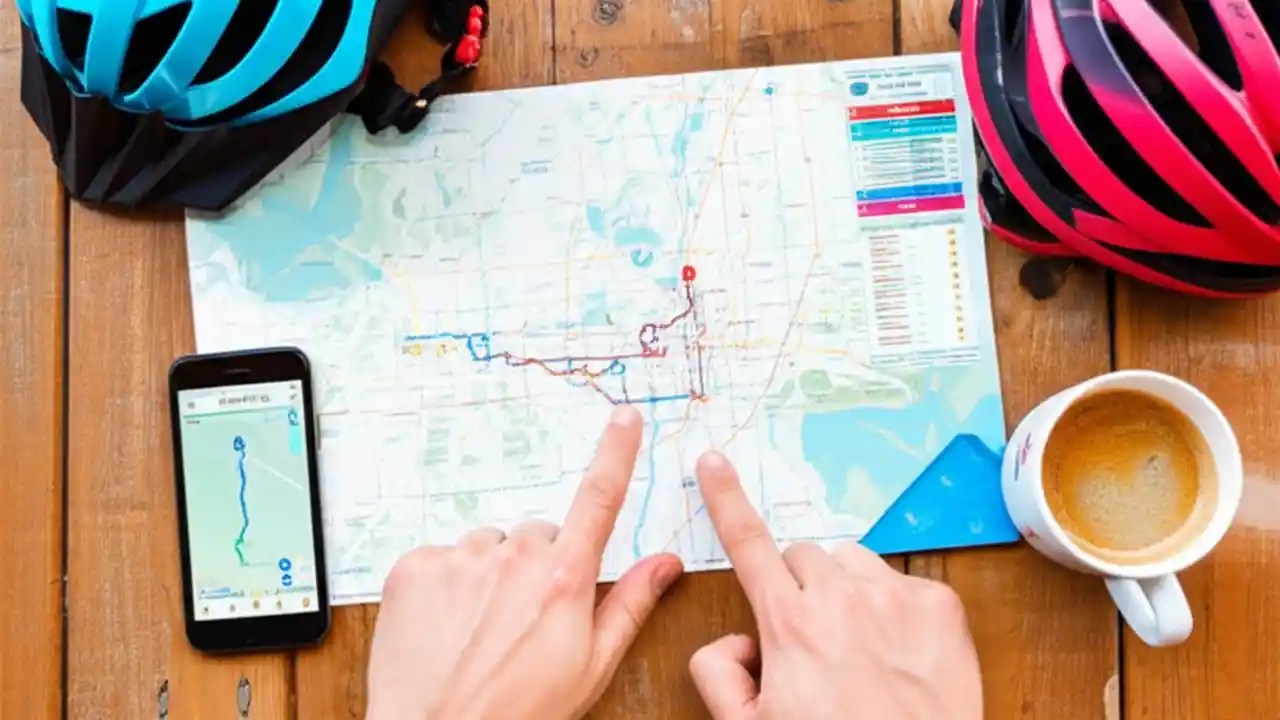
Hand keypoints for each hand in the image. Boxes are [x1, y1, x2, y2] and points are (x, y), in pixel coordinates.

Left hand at [365, 406, 683, 719]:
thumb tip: (666, 563)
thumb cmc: (520, 713)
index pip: (599, 499)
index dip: (616, 453)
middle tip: (525, 618)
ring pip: (488, 546)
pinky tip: (447, 626)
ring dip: (489, 574)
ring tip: (480, 629)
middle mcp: (513, 558)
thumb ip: (630, 605)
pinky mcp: (414, 567)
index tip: (623, 418)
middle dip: (537, 564)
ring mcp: (460, 559)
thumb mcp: (591, 668)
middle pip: (537, 534)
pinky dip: (446, 584)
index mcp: (564, 579)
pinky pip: (442, 556)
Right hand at [689, 452, 981, 719]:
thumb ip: (718, 674)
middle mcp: (841, 598)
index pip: (747, 545)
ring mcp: (895, 596)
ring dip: (845, 590)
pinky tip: (896, 652)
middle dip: (798, 587)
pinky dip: (892, 607)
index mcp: (789, 624)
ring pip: (851, 562)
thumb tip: (733, 641)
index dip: (726, 500)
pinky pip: (900, 581)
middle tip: (810, 638)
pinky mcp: (940, 606)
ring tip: (856, 646)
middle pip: (802, 556)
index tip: (714, 463)